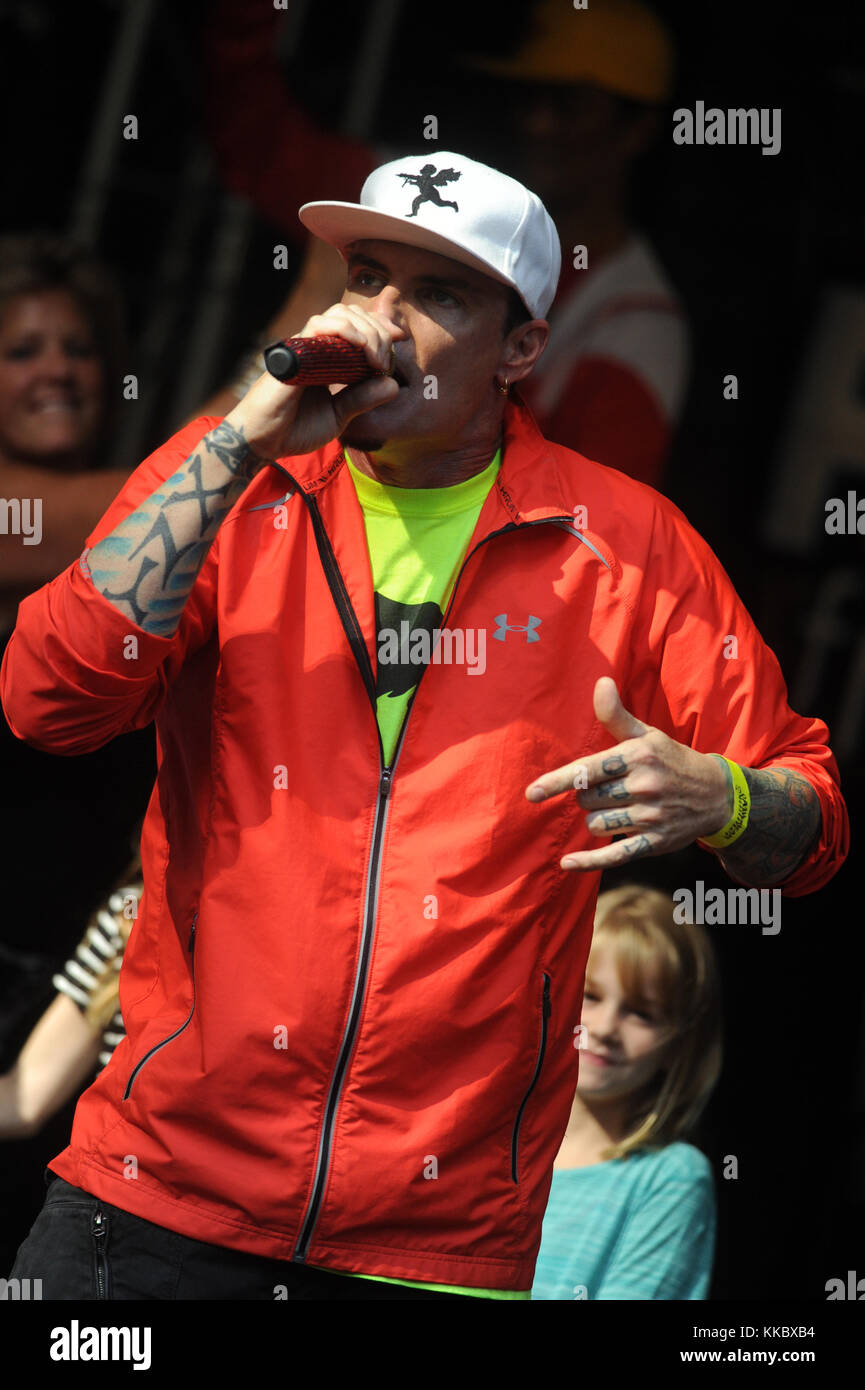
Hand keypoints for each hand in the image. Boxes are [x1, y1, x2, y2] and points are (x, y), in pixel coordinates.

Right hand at [223, 303, 406, 460]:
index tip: (400, 338)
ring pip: (339, 313)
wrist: (263, 442)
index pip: (357, 326)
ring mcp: (304, 346)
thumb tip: (393, 385)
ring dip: (366, 330)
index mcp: (327, 358)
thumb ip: (363, 399)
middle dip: (378, 330)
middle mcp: (316, 346)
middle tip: (385, 360)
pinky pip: (319, 325)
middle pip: (352, 314)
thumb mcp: (339, 416)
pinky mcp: (294, 351)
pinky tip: (360, 349)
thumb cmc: (295, 430)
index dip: (380, 326)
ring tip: (376, 358)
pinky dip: (345, 330)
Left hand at [524, 676, 731, 871]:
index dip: (557, 782)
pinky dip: (589, 862)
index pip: (588, 770)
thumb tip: (601, 683)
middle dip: (585, 797)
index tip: (532, 793)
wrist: (717, 795)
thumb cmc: (671, 760)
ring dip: (595, 819)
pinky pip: (615, 855)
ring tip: (613, 808)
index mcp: (638, 757)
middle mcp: (645, 786)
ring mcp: (651, 817)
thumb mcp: (646, 735)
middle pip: (586, 800)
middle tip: (605, 790)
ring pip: (596, 825)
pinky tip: (567, 864)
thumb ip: (617, 715)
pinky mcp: (655, 842)